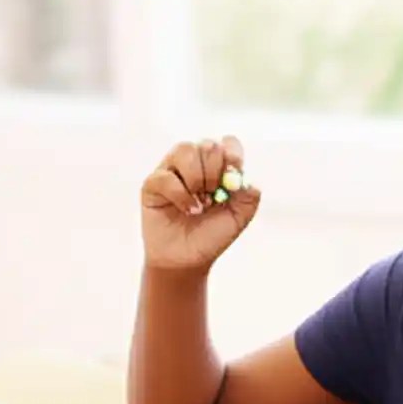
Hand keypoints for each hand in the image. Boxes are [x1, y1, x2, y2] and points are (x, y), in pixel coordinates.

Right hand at [139, 136, 261, 271]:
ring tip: (199, 204)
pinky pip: (166, 176)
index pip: (228, 144)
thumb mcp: (238, 219)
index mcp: (219, 167)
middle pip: (209, 145)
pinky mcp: (153, 182)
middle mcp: (196, 163)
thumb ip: (249, 198)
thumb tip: (248, 181)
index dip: (233, 155)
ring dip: (197, 179)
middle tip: (213, 197)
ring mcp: (173, 170)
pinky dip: (180, 195)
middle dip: (215, 172)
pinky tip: (186, 210)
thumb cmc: (211, 236)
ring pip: (186, 150)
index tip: (233, 175)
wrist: (186, 260)